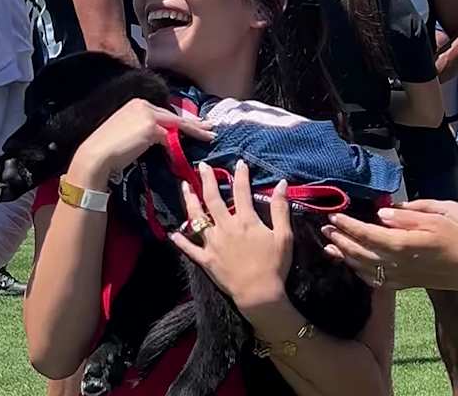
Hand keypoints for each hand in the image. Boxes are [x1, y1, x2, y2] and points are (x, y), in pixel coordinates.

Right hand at [68, 99, 213, 187]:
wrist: (96, 155)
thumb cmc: (108, 149)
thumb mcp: (127, 133)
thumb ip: (144, 131)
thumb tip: (161, 138)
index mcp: (136, 104)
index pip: (163, 112)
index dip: (179, 120)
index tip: (193, 124)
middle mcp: (143, 105)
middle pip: (174, 116)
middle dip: (193, 122)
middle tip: (209, 126)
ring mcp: (147, 115)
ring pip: (177, 124)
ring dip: (195, 130)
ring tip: (209, 135)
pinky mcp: (151, 127)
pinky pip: (171, 136)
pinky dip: (183, 142)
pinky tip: (194, 145)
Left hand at [170, 161, 291, 320]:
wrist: (259, 294)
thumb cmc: (274, 265)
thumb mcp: (284, 235)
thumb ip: (280, 208)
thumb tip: (281, 183)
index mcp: (245, 220)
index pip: (241, 191)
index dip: (240, 175)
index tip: (239, 162)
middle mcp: (225, 227)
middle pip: (212, 199)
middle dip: (206, 180)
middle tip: (202, 166)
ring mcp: (213, 243)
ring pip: (197, 218)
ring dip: (189, 201)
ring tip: (184, 187)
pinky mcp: (206, 259)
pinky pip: (190, 248)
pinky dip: (181, 241)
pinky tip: (174, 234)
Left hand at [322, 205, 457, 292]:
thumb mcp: (437, 218)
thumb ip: (406, 215)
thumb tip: (381, 212)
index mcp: (402, 244)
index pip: (366, 234)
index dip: (347, 225)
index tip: (333, 216)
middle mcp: (397, 263)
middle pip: (359, 252)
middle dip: (340, 240)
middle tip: (325, 229)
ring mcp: (400, 276)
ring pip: (364, 268)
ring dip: (345, 256)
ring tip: (330, 246)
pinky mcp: (405, 284)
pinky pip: (375, 281)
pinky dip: (359, 272)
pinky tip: (354, 265)